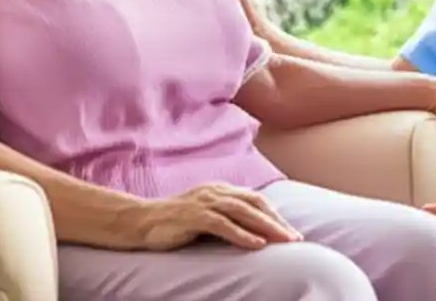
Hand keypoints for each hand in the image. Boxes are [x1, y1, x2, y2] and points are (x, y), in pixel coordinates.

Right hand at [121, 183, 302, 251]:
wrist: (140, 221)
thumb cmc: (174, 222)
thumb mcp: (204, 216)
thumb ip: (225, 217)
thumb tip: (251, 232)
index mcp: (219, 189)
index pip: (255, 199)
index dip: (275, 214)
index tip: (291, 231)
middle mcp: (215, 192)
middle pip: (254, 203)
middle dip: (277, 221)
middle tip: (295, 238)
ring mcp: (204, 202)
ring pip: (243, 212)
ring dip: (267, 227)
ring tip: (284, 241)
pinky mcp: (194, 216)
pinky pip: (223, 225)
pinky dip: (242, 234)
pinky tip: (257, 245)